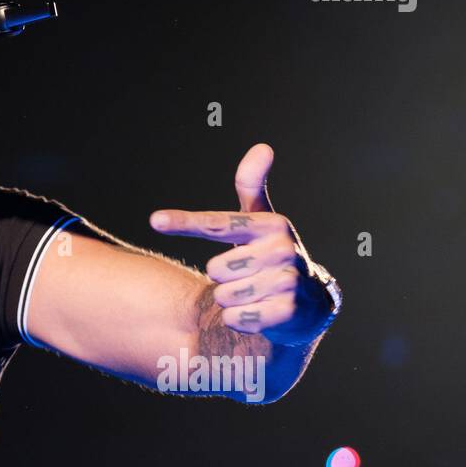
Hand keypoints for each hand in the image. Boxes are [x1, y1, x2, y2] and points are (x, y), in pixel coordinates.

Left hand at [148, 143, 334, 346]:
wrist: (310, 302)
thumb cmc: (272, 254)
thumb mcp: (261, 221)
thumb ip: (252, 187)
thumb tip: (262, 146)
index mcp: (270, 224)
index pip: (216, 223)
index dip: (184, 222)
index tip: (155, 220)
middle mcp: (282, 249)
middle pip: (215, 269)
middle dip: (225, 278)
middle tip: (248, 276)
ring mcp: (287, 280)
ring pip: (224, 295)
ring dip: (232, 300)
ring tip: (255, 294)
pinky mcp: (287, 311)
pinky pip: (236, 318)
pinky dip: (239, 319)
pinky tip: (260, 312)